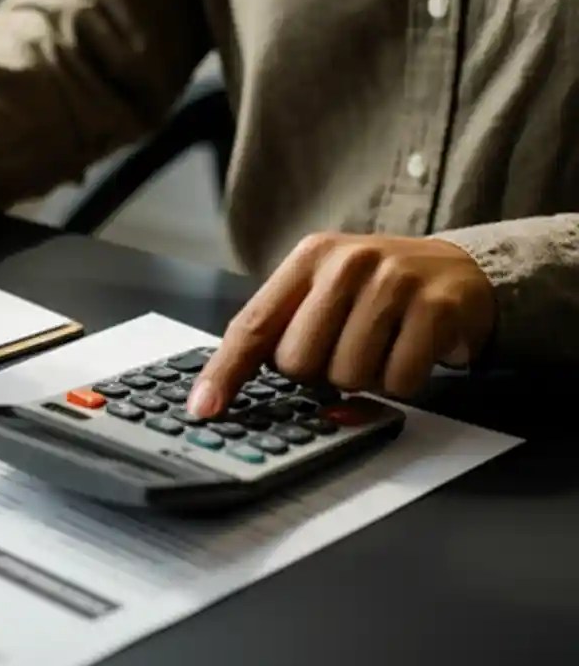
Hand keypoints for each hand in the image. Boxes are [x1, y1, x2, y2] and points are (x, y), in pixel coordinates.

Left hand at [187, 233, 495, 416]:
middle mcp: (348, 263)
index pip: (253, 325)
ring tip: (381, 346)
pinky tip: (411, 351)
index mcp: (309, 258)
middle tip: (345, 348)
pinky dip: (402, 382)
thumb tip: (234, 389)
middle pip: (298, 362)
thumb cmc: (378, 290)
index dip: (225, 372)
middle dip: (318, 373)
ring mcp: (395, 282)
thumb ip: (282, 329)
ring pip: (348, 377)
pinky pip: (398, 381)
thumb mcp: (324, 290)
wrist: (461, 271)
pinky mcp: (436, 308)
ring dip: (364, 379)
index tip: (204, 408)